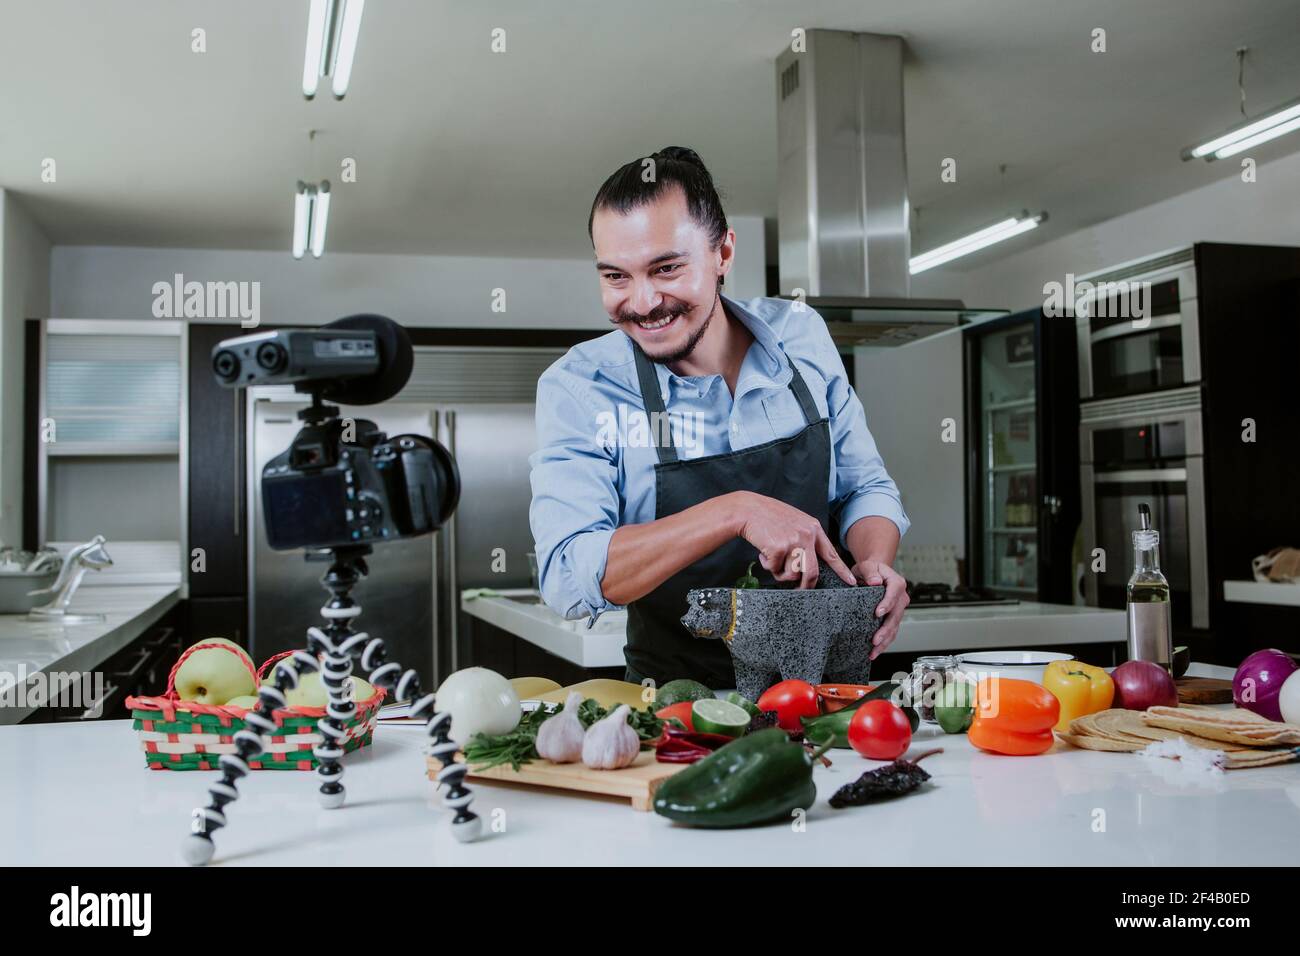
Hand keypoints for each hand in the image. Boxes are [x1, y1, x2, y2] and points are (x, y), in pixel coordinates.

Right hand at [732, 492, 855, 589]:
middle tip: (800, 590)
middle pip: (813, 572)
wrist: (748, 509)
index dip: (842, 570)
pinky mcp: (778, 548)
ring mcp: (793, 542)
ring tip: (772, 559)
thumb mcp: (794, 522)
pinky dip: (768, 565)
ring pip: (792, 574)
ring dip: (780, 572)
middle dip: (806, 586)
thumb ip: (805, 538)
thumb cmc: (769, 517)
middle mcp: (806, 535)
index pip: (831, 554)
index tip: (851, 581)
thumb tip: (807, 564)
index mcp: (813, 528)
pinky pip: (775, 569)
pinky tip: (763, 553)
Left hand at [853, 559, 908, 658]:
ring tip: (873, 651)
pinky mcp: (893, 619)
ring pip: (894, 627)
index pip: (895, 593)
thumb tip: (875, 581)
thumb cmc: (870, 570)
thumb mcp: (867, 566)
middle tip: (875, 640)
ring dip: (885, 641)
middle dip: (886, 629)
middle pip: (896, 615)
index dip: (887, 604)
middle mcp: (900, 598)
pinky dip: (884, 643)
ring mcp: (898, 610)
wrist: (874, 574)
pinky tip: (874, 652)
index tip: (878, 613)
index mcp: (896, 583)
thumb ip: (870, 571)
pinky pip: (891, 632)